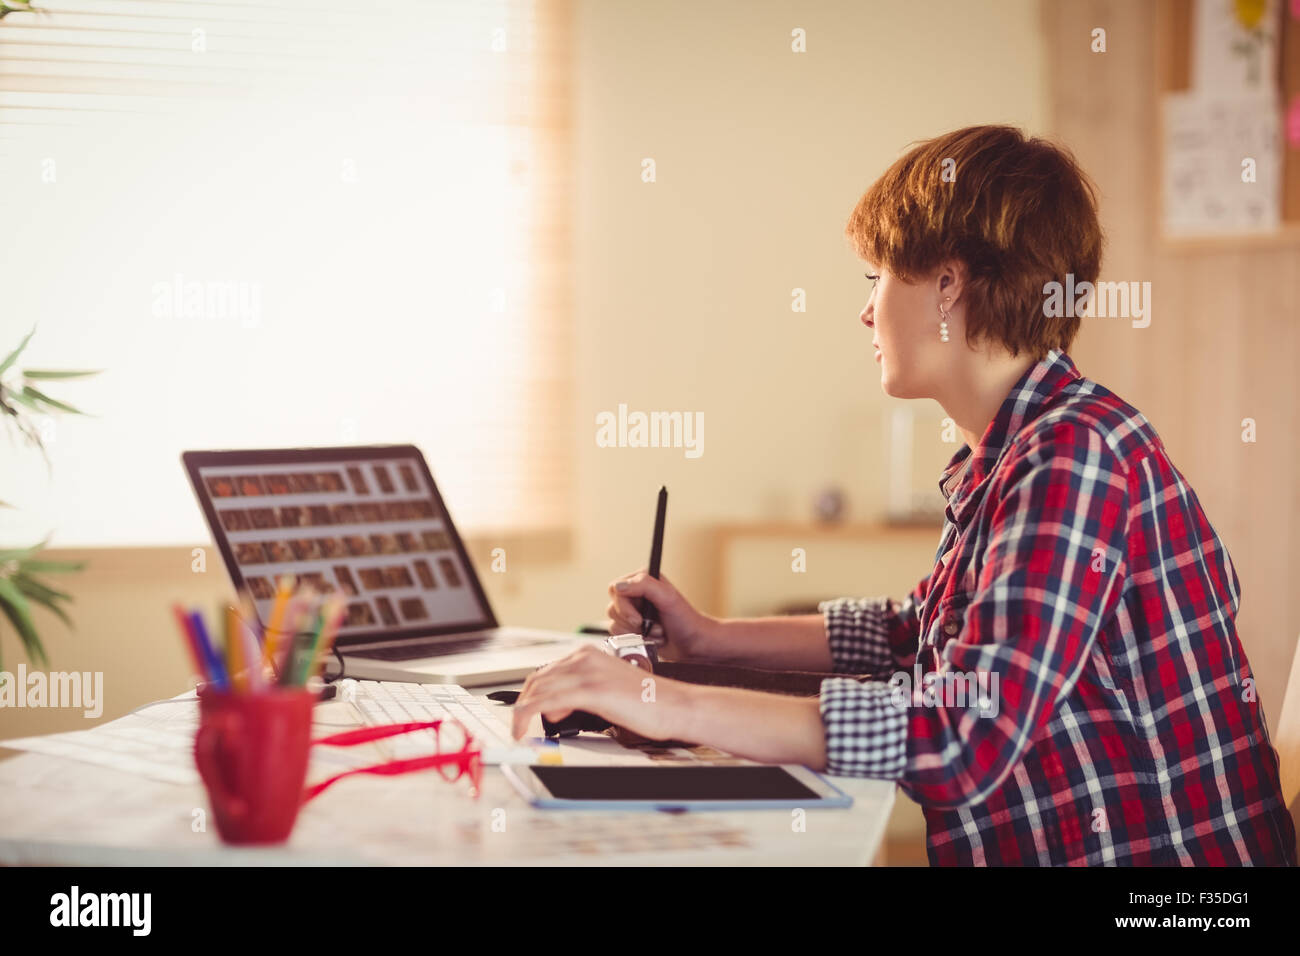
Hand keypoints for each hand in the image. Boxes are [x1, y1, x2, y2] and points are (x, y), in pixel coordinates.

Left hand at [510, 644, 683, 740]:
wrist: (674, 705)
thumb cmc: (649, 701)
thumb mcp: (608, 690)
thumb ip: (581, 694)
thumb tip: (556, 708)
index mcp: (589, 655)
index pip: (547, 671)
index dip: (532, 693)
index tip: (527, 710)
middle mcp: (585, 658)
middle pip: (537, 679)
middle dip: (523, 703)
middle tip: (519, 724)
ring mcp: (588, 672)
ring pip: (538, 689)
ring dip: (522, 712)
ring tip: (520, 730)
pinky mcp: (591, 690)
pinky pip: (547, 701)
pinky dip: (528, 715)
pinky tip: (524, 728)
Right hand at [605, 569, 716, 660]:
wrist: (694, 644)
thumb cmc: (686, 620)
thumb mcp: (668, 598)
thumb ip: (644, 585)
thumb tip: (619, 586)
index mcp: (641, 580)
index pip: (616, 589)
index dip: (624, 607)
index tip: (638, 619)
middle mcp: (635, 594)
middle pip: (613, 609)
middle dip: (634, 623)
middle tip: (654, 626)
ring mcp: (633, 612)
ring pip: (615, 624)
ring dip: (638, 633)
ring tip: (657, 632)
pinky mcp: (633, 628)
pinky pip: (620, 636)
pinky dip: (637, 640)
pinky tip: (653, 638)